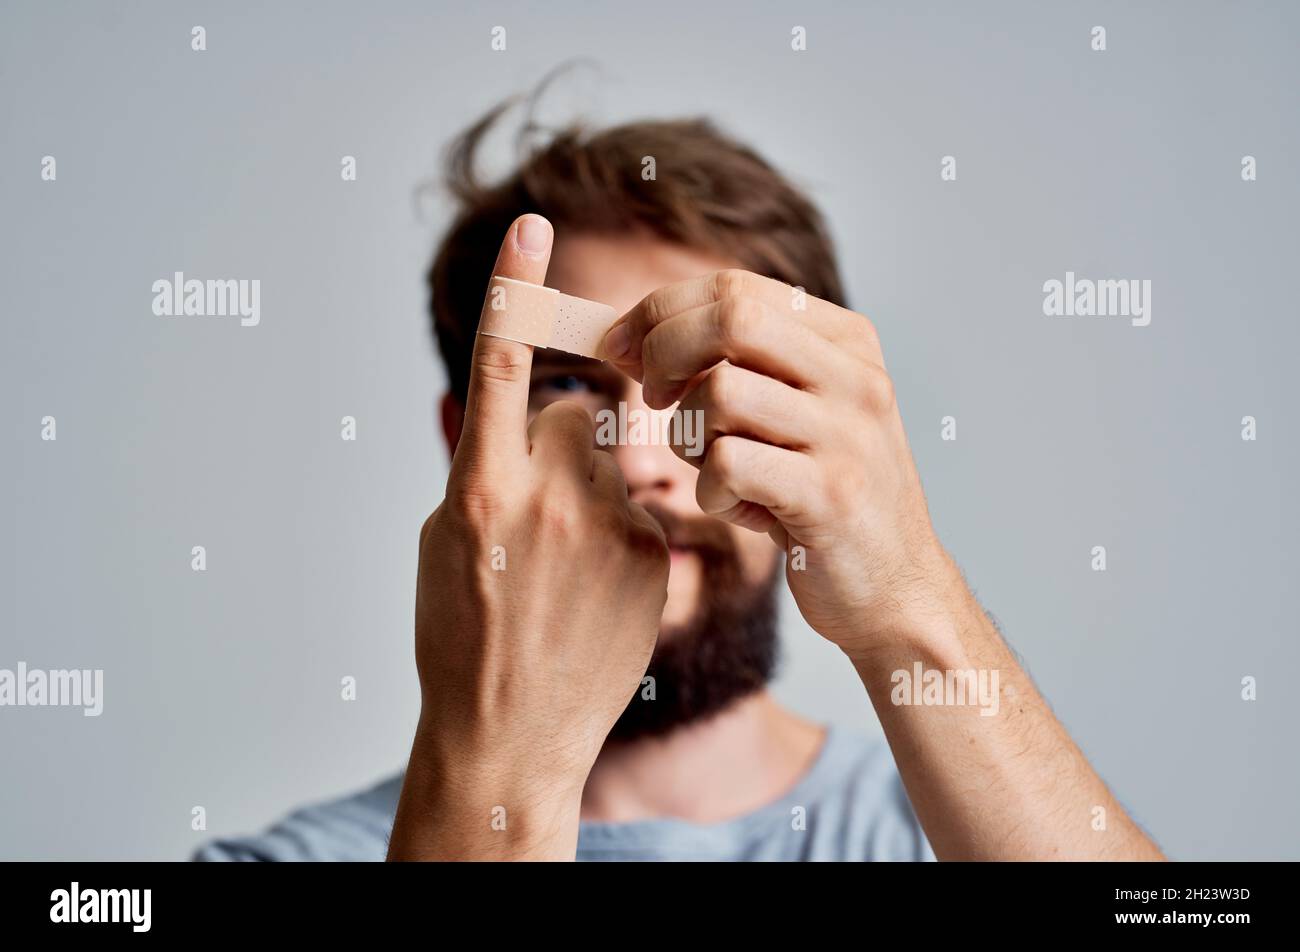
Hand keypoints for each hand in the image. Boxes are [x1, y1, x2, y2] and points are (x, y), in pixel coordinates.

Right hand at [389, 215, 669, 859]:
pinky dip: (623, 531)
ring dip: (597, 490)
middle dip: (566, 442)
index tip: (533, 226)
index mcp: (480, 486)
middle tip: (543, 514)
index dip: (513, 288)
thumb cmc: (460, 636)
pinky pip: (644, 506)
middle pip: (577, 414)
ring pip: (614, 460)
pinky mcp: (652, 553)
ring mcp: (607, 525)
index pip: (499, 365)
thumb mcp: (444, 542)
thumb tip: (509, 423)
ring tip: (568, 566)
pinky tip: (598, 588)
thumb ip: (480, 469)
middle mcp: (547, 496)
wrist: (511, 732)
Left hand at [602, 269, 955, 659]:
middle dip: (664, 353)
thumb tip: (632, 339)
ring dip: (690, 436)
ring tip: (718, 471)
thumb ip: (732, 368)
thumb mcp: (793, 414)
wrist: (898, 590)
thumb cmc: (823, 498)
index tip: (619, 348)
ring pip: (721, 393)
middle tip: (653, 398)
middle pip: (730, 318)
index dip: (660, 312)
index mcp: (848, 343)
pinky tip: (744, 510)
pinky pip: (727, 465)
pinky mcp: (830, 495)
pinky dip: (711, 492)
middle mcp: (855, 377)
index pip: (735, 288)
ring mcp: (847, 435)